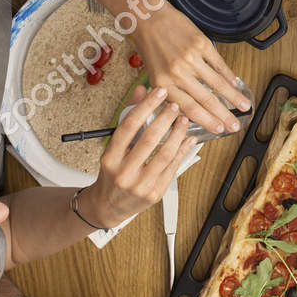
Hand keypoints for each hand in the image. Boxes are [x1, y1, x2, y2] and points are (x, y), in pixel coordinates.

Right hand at [83, 85, 193, 228]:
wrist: (109, 206)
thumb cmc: (112, 173)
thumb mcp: (113, 147)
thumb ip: (128, 117)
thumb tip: (141, 91)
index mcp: (110, 158)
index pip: (128, 127)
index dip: (145, 106)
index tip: (158, 92)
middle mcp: (123, 173)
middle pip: (148, 139)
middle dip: (165, 118)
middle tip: (174, 105)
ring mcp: (140, 185)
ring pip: (164, 154)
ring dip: (177, 134)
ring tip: (183, 120)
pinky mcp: (155, 194)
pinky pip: (172, 168)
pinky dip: (182, 151)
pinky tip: (187, 139)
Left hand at [131, 3, 251, 135]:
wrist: (148, 17)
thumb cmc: (149, 45)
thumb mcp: (154, 73)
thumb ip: (170, 91)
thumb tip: (190, 109)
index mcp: (163, 85)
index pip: (190, 109)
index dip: (207, 121)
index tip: (218, 129)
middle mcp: (177, 73)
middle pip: (206, 100)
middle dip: (224, 116)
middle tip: (235, 126)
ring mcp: (190, 58)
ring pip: (217, 83)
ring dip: (233, 97)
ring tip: (244, 106)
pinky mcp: (200, 43)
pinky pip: (218, 64)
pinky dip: (229, 75)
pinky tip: (236, 83)